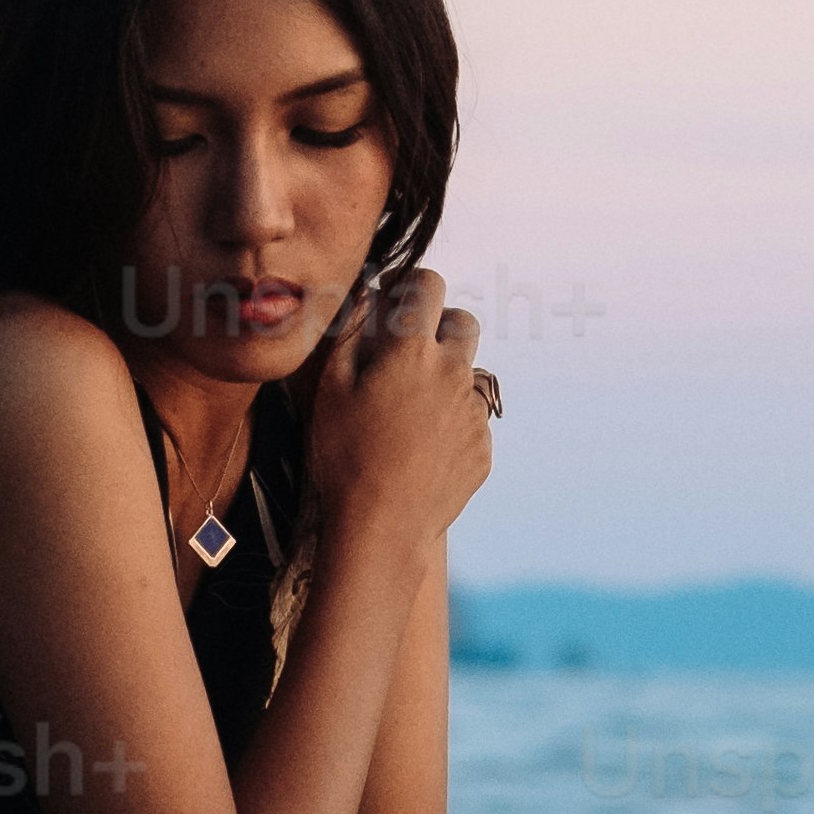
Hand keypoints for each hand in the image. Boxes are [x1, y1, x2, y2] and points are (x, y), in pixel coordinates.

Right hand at [297, 260, 495, 551]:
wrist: (382, 528)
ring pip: (467, 374)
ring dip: (443, 377)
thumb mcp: (331, 388)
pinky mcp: (483, 447)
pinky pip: (470, 419)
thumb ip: (350, 332)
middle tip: (405, 352)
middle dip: (437, 325)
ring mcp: (473, 412)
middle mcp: (454, 373)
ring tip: (405, 412)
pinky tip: (417, 448)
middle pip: (462, 322)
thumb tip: (366, 295)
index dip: (408, 285)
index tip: (391, 301)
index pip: (428, 285)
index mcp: (413, 350)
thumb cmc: (346, 456)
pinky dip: (448, 421)